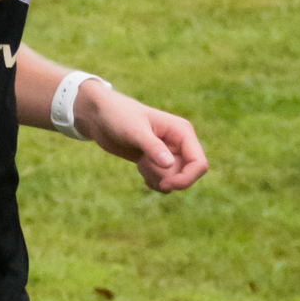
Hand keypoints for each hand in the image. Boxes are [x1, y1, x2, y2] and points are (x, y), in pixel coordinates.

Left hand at [76, 84, 206, 192]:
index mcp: (182, 132)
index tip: (166, 184)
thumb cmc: (118, 116)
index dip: (186, 179)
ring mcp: (169, 153)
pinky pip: (165, 181)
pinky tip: (141, 168)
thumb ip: (153, 147)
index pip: (199, 163)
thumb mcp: (135, 131)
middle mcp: (180, 143)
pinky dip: (153, 181)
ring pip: (176, 180)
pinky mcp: (157, 161)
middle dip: (168, 179)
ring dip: (158, 180)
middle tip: (145, 168)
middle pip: (188, 175)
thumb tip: (170, 165)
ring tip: (141, 164)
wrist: (100, 116)